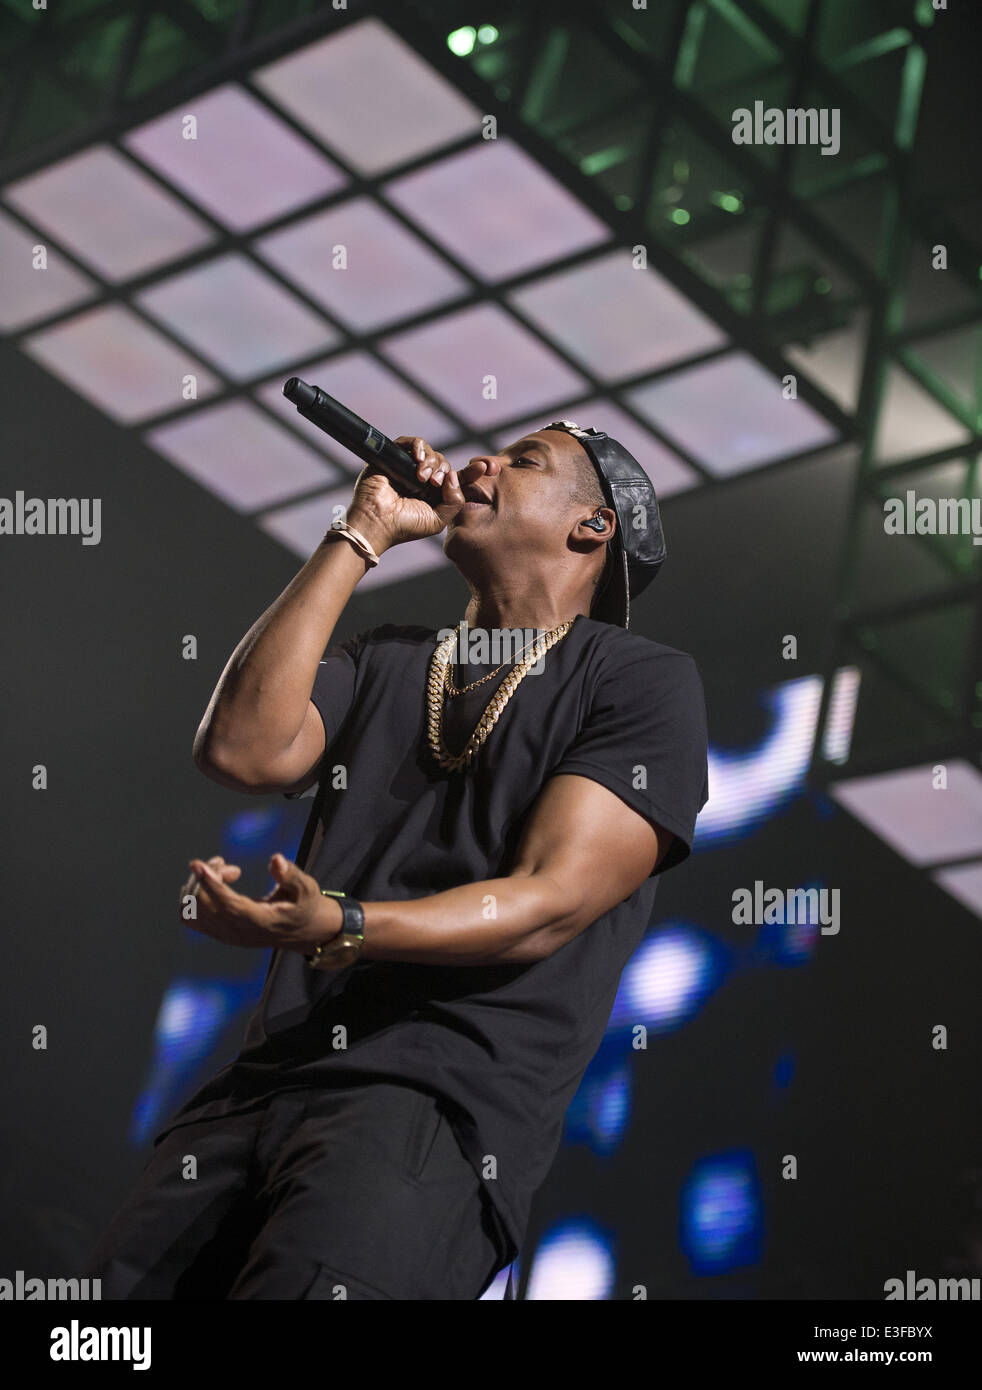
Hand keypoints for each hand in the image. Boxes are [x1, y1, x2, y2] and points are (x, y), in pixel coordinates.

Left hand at [180, 853, 342, 952]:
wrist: (303, 931)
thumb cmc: (305, 905)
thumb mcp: (307, 888)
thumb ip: (291, 875)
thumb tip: (276, 859)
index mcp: (260, 922)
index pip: (227, 904)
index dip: (210, 884)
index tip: (197, 864)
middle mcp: (238, 932)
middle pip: (203, 904)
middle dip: (209, 876)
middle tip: (233, 867)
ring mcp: (225, 935)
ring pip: (191, 910)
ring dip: (198, 884)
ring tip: (225, 871)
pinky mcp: (218, 933)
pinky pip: (189, 917)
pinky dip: (191, 897)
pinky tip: (211, 883)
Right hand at [344, 437, 466, 548]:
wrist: (377, 522)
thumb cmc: (404, 526)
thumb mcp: (438, 519)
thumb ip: (455, 501)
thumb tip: (455, 475)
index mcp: (434, 495)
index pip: (458, 479)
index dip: (473, 472)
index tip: (488, 467)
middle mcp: (423, 480)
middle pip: (445, 464)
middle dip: (444, 471)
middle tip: (435, 483)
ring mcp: (409, 468)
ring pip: (431, 454)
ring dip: (432, 463)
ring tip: (422, 478)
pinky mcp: (395, 457)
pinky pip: (412, 442)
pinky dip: (419, 447)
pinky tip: (418, 460)